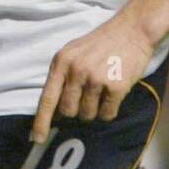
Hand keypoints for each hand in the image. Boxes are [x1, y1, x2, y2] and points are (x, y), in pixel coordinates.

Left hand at [30, 10, 154, 143]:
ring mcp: (96, 79)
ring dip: (94, 109)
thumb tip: (53, 110)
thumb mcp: (74, 52)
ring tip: (102, 89)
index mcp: (62, 61)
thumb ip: (62, 76)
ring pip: (88, 115)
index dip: (41, 121)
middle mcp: (76, 70)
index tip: (36, 139)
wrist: (132, 30)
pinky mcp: (116, 87)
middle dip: (76, 110)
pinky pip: (107, 114)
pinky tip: (114, 92)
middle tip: (88, 95)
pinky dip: (110, 109)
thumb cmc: (102, 43)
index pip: (47, 97)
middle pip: (68, 111)